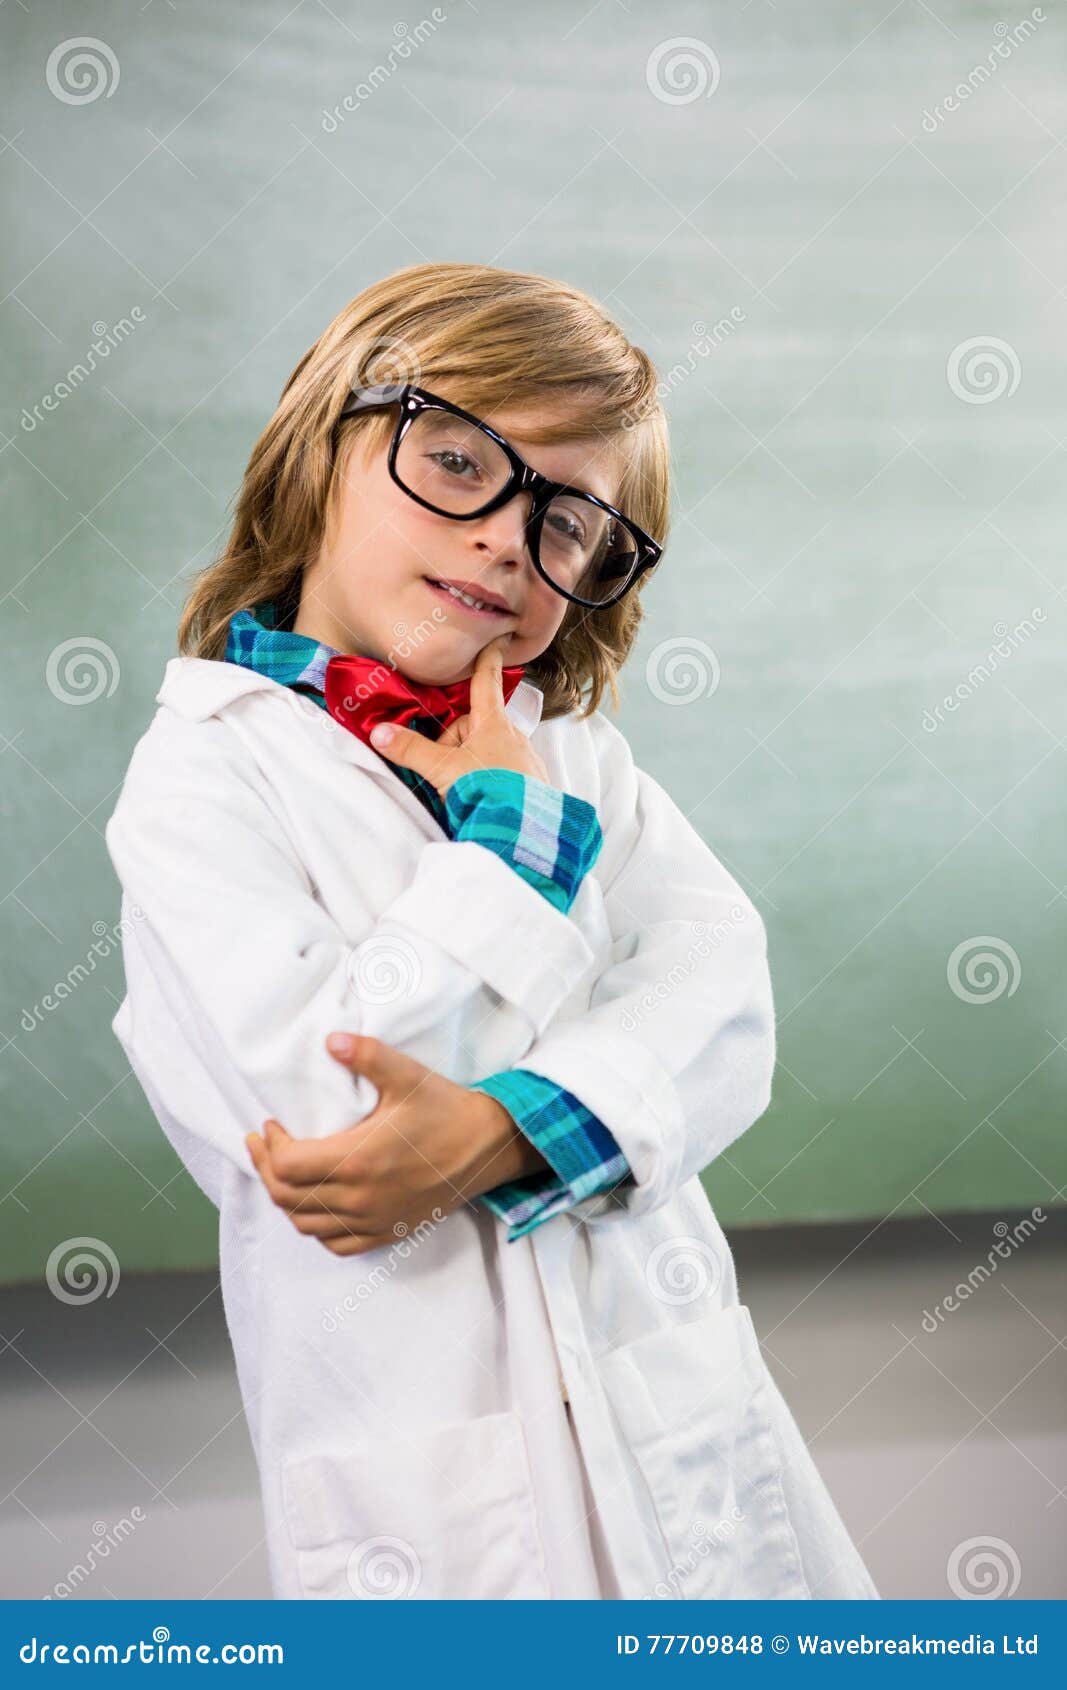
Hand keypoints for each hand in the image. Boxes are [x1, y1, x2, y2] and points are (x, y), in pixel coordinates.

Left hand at [243, 1034, 549, 1254]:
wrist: (489, 1147)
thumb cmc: (446, 1109)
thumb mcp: (407, 1075)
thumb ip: (367, 1055)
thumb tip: (331, 1040)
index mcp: (358, 1160)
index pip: (288, 1166)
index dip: (269, 1147)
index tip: (270, 1124)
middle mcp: (361, 1198)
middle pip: (287, 1198)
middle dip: (265, 1170)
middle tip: (262, 1144)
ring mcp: (373, 1220)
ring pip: (306, 1224)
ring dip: (285, 1199)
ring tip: (280, 1172)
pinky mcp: (387, 1231)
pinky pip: (336, 1243)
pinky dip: (315, 1227)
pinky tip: (314, 1205)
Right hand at [368, 633, 551, 798]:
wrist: (523, 832)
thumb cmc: (487, 791)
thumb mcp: (443, 770)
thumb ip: (411, 750)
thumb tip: (379, 732)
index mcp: (494, 723)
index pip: (486, 683)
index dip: (487, 660)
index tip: (496, 642)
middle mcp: (513, 736)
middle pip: (474, 726)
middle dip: (454, 744)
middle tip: (444, 770)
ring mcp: (524, 760)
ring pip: (486, 751)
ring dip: (469, 765)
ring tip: (462, 791)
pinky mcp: (531, 784)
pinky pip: (502, 772)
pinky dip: (488, 781)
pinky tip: (480, 799)